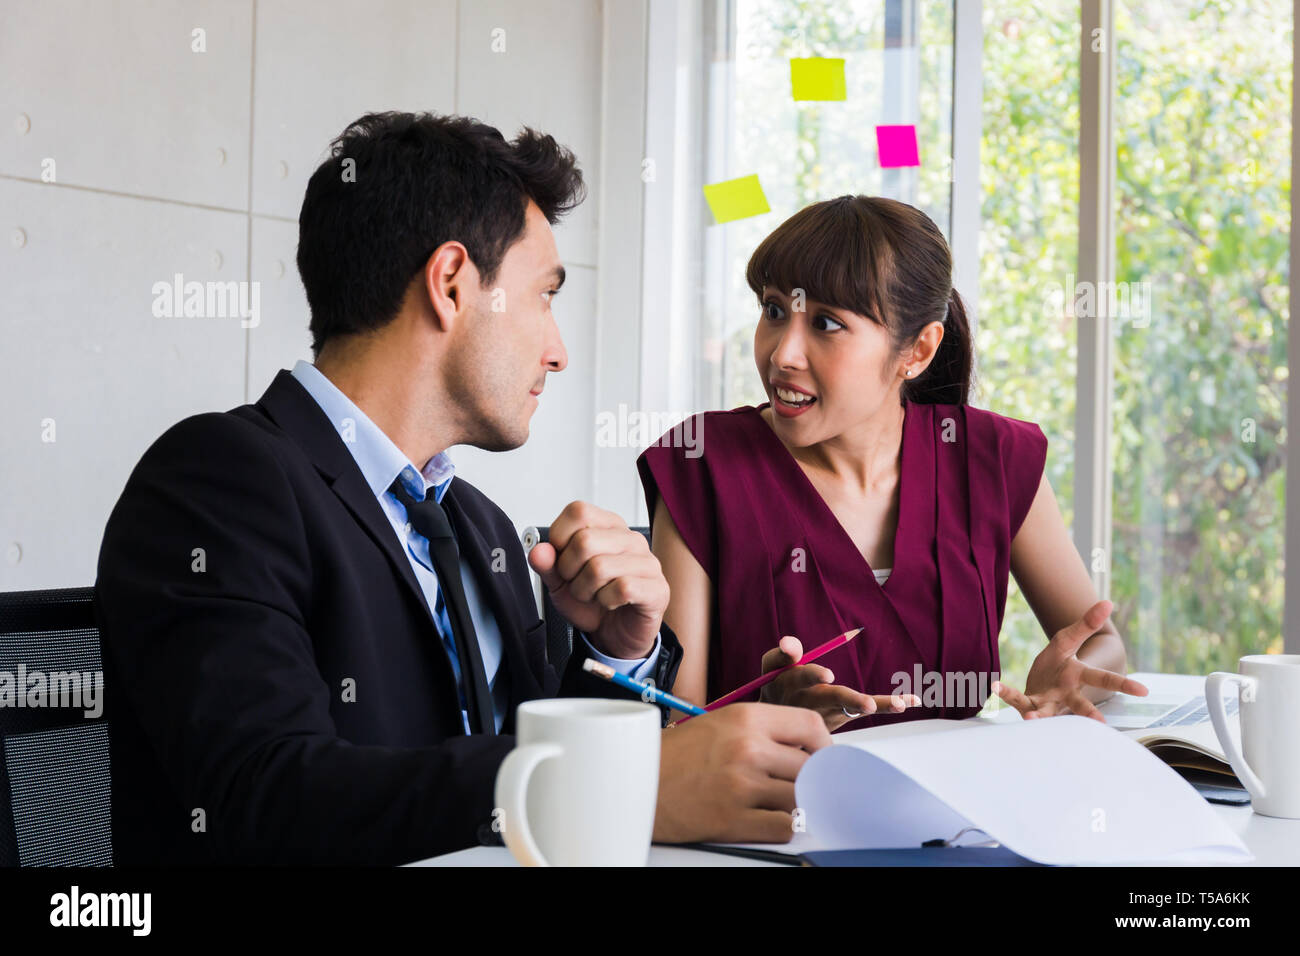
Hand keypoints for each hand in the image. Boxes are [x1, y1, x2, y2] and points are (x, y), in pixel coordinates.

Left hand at [526, 501, 667, 659]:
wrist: (615, 635)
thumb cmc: (593, 603)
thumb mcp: (560, 583)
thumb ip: (548, 565)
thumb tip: (539, 551)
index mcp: (608, 527)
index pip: (578, 512)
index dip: (559, 538)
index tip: (562, 558)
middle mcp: (630, 539)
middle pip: (584, 541)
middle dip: (569, 571)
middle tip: (578, 583)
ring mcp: (648, 562)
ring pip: (600, 567)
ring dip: (586, 591)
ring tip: (594, 595)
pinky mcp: (657, 588)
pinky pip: (622, 588)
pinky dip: (607, 601)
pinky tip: (611, 603)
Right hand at [654, 703, 830, 843]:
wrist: (633, 781)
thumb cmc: (675, 755)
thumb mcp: (718, 724)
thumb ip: (761, 731)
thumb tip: (805, 749)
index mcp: (745, 718)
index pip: (810, 725)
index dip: (824, 744)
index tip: (822, 757)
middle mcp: (747, 748)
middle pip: (811, 766)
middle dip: (812, 778)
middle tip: (802, 784)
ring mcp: (742, 785)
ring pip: (802, 797)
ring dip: (798, 804)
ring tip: (782, 802)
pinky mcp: (733, 820)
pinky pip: (784, 827)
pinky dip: (784, 827)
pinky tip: (769, 820)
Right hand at [758, 636, 919, 730]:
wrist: (776, 723)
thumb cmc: (776, 683)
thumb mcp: (772, 666)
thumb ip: (783, 653)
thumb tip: (791, 643)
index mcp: (794, 684)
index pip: (803, 677)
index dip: (814, 675)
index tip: (827, 674)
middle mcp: (814, 702)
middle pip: (834, 699)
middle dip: (851, 700)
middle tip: (867, 705)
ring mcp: (830, 714)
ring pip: (855, 709)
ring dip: (880, 705)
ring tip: (902, 704)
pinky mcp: (843, 718)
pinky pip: (866, 711)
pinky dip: (889, 705)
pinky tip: (913, 700)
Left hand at [992, 600, 1148, 721]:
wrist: (1042, 684)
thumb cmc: (1059, 662)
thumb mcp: (1068, 640)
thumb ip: (1086, 624)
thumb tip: (1107, 602)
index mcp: (1080, 676)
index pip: (1104, 679)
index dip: (1124, 684)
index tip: (1144, 690)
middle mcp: (1066, 694)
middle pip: (1081, 704)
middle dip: (1091, 714)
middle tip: (1101, 724)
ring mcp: (1048, 702)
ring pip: (1047, 712)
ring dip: (1040, 716)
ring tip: (1032, 719)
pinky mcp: (1028, 704)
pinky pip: (1017, 700)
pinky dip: (1007, 694)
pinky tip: (996, 688)